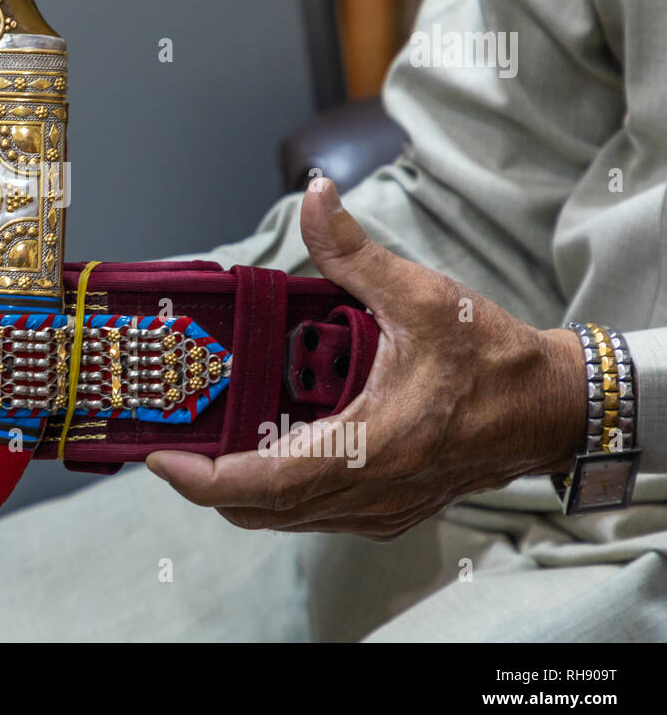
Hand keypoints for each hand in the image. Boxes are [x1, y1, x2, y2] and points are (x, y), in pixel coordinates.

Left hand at [145, 177, 588, 539]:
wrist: (551, 406)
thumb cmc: (491, 355)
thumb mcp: (422, 294)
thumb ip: (354, 251)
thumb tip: (315, 194)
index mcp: (375, 442)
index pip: (267, 481)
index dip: (205, 479)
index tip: (163, 460)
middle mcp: (374, 490)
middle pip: (264, 510)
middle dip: (210, 486)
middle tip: (176, 444)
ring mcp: (382, 509)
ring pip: (288, 520)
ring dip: (242, 492)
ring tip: (208, 449)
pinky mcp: (391, 511)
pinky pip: (317, 517)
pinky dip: (279, 496)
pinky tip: (265, 456)